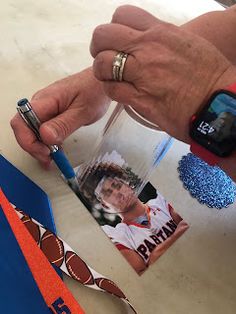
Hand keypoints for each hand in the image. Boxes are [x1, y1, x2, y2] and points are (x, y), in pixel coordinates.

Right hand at [11, 68, 109, 167]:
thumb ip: (63, 124)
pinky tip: (57, 151)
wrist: (102, 82)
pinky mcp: (51, 113)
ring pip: (32, 131)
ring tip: (54, 158)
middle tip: (51, 160)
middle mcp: (40, 104)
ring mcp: (45, 108)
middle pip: (24, 129)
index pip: (21, 122)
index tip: (45, 152)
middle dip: (34, 147)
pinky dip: (47, 142)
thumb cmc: (94, 92)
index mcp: (45, 100)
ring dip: (40, 147)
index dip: (28, 141)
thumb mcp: (82, 112)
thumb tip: (45, 136)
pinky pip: (42, 129)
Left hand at [90, 5, 235, 142]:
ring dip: (102, 73)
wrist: (218, 104)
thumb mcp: (186, 44)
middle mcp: (147, 49)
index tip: (117, 43)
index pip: (121, 16)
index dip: (114, 29)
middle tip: (106, 60)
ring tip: (112, 79)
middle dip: (99, 48)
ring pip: (102, 64)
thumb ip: (162, 39)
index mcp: (160, 32)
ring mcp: (142, 75)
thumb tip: (145, 40)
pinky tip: (121, 94)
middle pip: (103, 36)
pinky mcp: (140, 99)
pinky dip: (112, 91)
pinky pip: (111, 90)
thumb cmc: (208, 75)